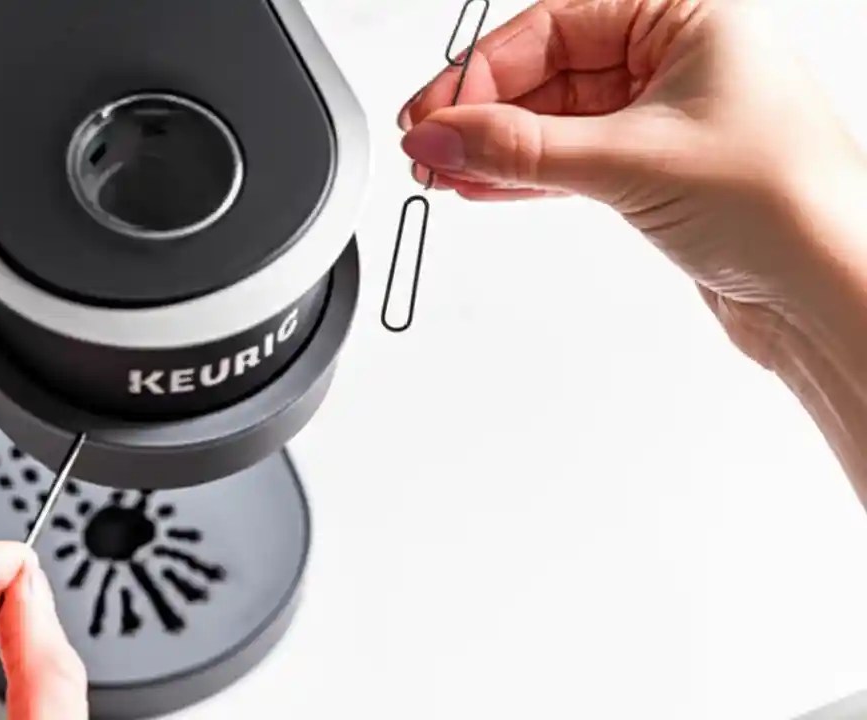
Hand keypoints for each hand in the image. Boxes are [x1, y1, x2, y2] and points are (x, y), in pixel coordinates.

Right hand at [397, 0, 866, 369]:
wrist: (831, 291)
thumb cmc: (785, 203)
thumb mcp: (629, 161)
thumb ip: (520, 148)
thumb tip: (440, 135)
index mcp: (689, 14)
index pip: (555, 24)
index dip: (482, 71)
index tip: (431, 113)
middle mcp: (679, 56)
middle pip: (548, 70)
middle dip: (482, 113)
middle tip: (427, 147)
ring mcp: (665, 114)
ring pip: (555, 119)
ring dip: (497, 148)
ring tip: (442, 173)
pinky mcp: (656, 168)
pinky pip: (571, 158)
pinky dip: (526, 174)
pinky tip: (482, 186)